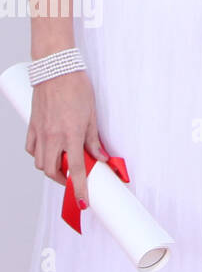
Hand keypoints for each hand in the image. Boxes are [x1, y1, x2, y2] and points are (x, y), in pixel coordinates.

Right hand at [26, 70, 107, 207]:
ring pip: (39, 163)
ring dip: (50, 169)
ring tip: (63, 164)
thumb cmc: (77, 89)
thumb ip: (94, 140)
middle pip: (52, 171)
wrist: (56, 71)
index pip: (75, 169)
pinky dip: (38, 155)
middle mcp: (53, 137)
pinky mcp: (31, 127)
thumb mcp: (92, 115)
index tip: (84, 201)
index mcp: (71, 135)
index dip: (80, 188)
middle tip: (74, 178)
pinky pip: (31, 149)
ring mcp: (40, 133)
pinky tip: (48, 152)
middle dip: (62, 181)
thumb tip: (101, 158)